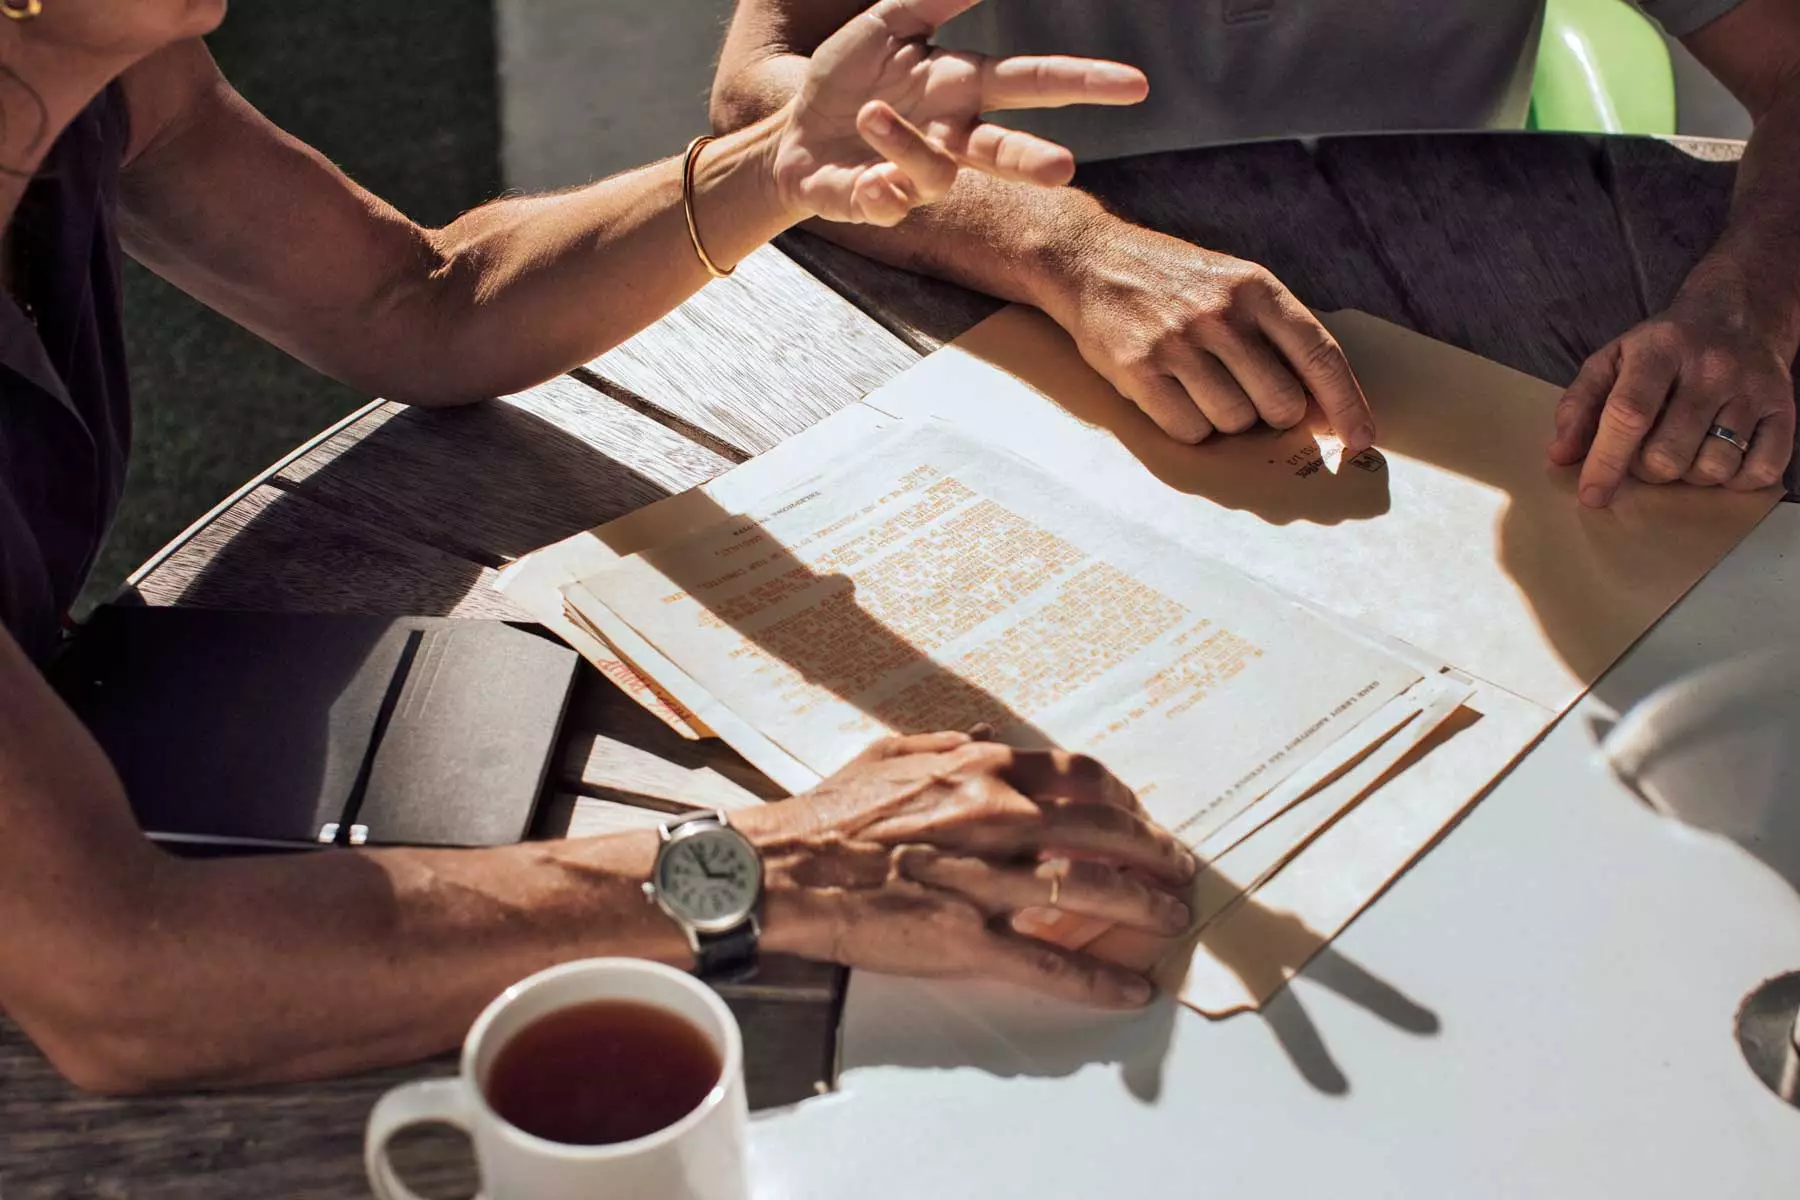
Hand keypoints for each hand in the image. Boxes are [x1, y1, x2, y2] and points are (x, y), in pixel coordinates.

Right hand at [734, 732, 1196, 1007]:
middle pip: (1106, 833)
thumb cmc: (831, 812)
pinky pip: (1048, 961)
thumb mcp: (890, 752)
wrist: (784, 867)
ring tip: (1174, 920)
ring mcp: (986, 880)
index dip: (1125, 803)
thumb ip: (947, 742)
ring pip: (1091, 893)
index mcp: (982, 773)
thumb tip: (988, 734)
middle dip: (1155, 853)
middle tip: (1181, 871)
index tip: (1141, 820)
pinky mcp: (969, 939)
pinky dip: (1097, 978)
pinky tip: (1132, 989)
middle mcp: (998, 819)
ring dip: (1144, 908)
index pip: (1083, 782)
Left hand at [768, 0, 1146, 225]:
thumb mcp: (883, 24)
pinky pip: (890, 202)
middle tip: (1063, 169)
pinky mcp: (880, 204)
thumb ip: (931, 0)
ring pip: (937, 171)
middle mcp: (949, 136)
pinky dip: (877, 188)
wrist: (791, 135)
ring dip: (904, 143)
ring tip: (869, 114)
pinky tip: (866, 179)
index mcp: (960, 88)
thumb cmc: (845, 81)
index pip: (1031, 82)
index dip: (1082, 82)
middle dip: (1032, 160)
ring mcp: (917, 175)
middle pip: (1004, 150)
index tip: (1134, 84)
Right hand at [1036, 221, 1375, 449]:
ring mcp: (1179, 342)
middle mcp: (1221, 314)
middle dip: (1271, 414)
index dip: (1345, 404)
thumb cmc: (1172, 281)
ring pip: (1234, 422)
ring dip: (1224, 418)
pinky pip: (1189, 430)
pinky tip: (1172, 394)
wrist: (1089, 260)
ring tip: (1198, 384)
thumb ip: (1276, 333)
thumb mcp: (1233, 284)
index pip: (1319, 356)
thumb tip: (1321, 403)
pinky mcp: (1140, 369)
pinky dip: (1188, 425)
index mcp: (1257, 289)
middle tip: (1246, 393)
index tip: (1361, 440)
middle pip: (1280, 404)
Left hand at [1549, 284, 1796, 505]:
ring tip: (1684, 447)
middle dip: (1646, 469)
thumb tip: (1561, 455)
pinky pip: (1761, 470)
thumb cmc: (1665, 346)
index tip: (1592, 494)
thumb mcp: (1612, 359)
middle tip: (1646, 451)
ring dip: (1689, 475)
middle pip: (1668, 453)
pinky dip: (1736, 480)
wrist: (1740, 313)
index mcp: (1659, 350)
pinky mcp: (1784, 408)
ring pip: (1713, 468)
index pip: (1628, 414)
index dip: (1605, 461)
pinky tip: (1720, 456)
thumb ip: (1580, 405)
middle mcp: (1712, 368)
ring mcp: (1752, 388)